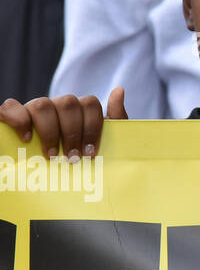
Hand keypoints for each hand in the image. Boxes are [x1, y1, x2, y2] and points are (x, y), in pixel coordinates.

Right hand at [0, 87, 125, 158]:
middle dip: (72, 133)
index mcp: (78, 110)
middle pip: (67, 103)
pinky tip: (27, 138)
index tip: (90, 152)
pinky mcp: (13, 117)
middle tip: (72, 158)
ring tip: (52, 155)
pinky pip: (10, 107)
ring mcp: (34, 110)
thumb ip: (115, 118)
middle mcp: (56, 106)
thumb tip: (119, 90)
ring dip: (49, 131)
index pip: (90, 103)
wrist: (53, 180)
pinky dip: (18, 120)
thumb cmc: (76, 157)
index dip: (92, 127)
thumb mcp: (102, 142)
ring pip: (41, 104)